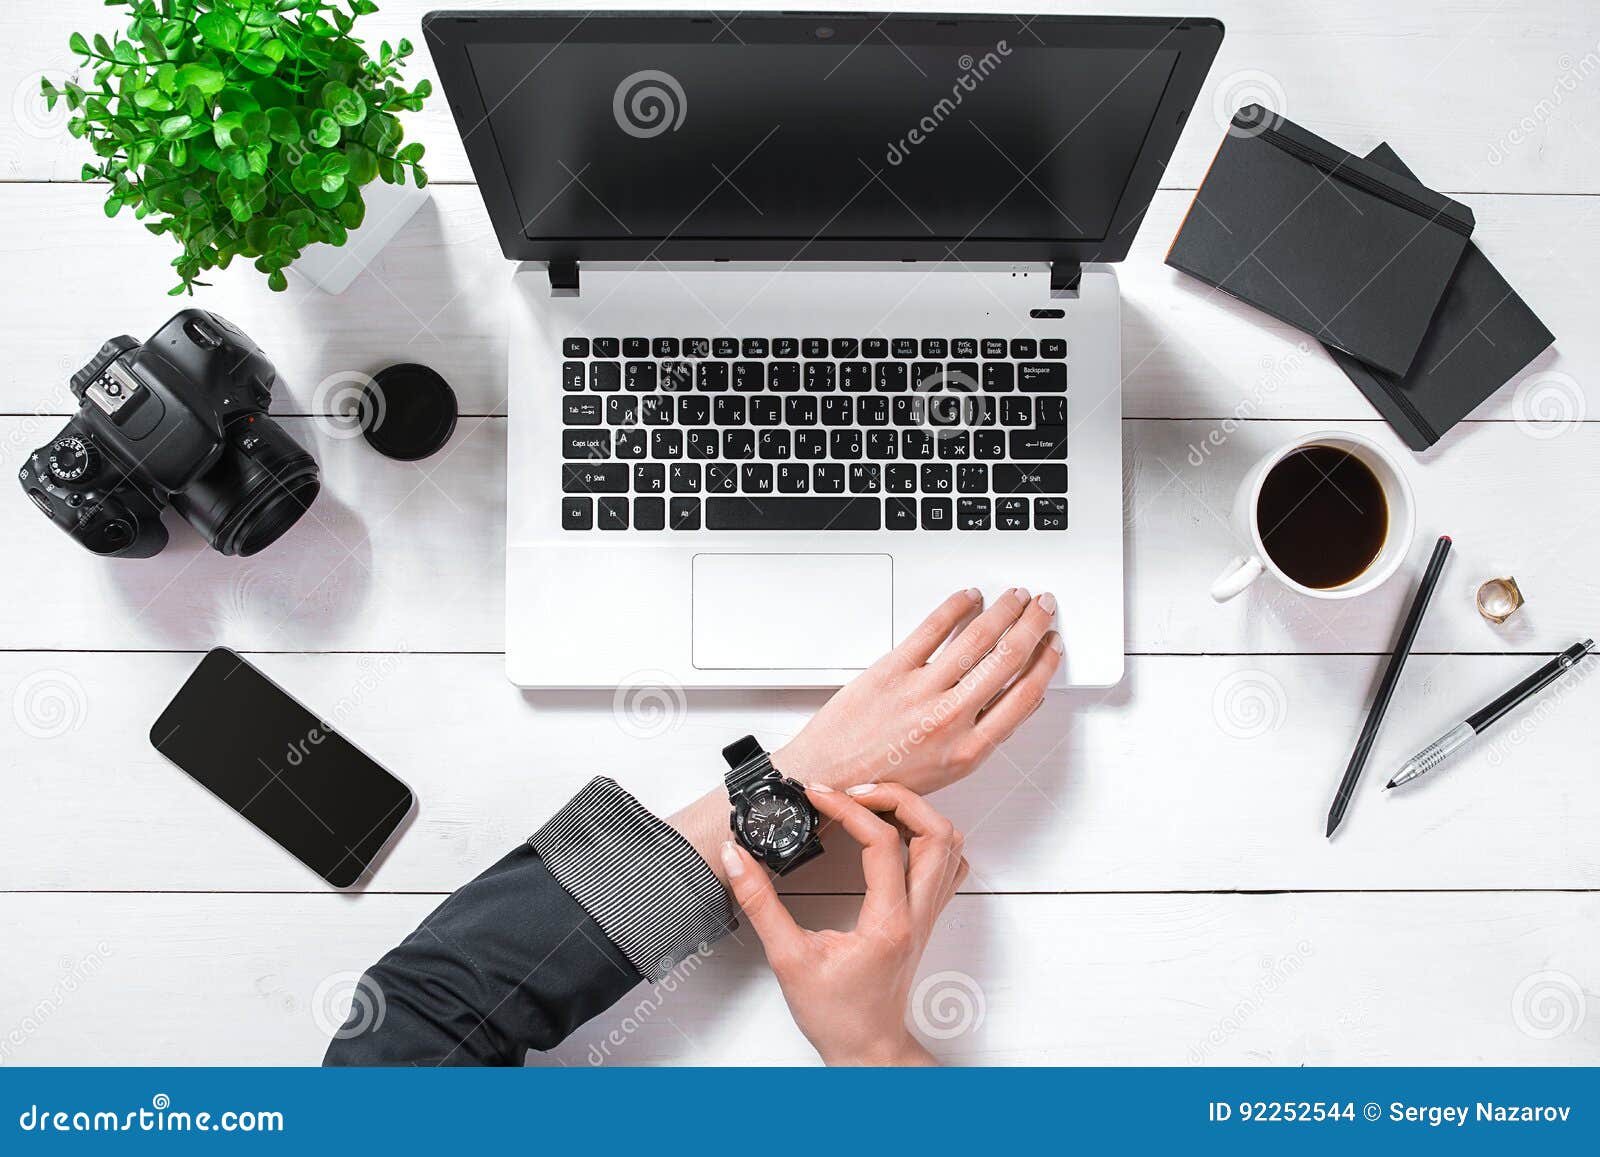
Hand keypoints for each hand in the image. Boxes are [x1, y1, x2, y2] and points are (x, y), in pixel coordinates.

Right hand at [721, 782, 966, 1065]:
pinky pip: (948, 865)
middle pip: (935, 831)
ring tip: (872, 805)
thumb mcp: (787, 957)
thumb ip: (759, 904)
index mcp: (887, 922)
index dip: (848, 808)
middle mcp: (917, 913)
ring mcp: (928, 914)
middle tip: (852, 791)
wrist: (866, 1048)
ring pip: (949, 844)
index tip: (817, 796)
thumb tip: (736, 859)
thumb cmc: (835, 1015)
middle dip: (895, 798)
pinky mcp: (926, 916)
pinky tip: (895, 835)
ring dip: (916, 814)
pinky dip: (928, 838)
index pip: (882, 842)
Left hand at [772, 587, 1060, 793]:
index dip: (1046, 664)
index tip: (1053, 645)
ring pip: (976, 639)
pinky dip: (956, 607)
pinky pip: (931, 629)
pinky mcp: (891, 670)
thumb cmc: (882, 779)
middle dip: (1033, 625)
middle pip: (1007, 660)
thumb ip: (981, 735)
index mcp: (969, 749)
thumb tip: (1015, 702)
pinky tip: (969, 597)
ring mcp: (920, 691)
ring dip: (1003, 611)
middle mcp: (949, 719)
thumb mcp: (947, 771)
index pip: (1025, 696)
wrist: (829, 777)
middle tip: (1043, 606)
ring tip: (1015, 596)